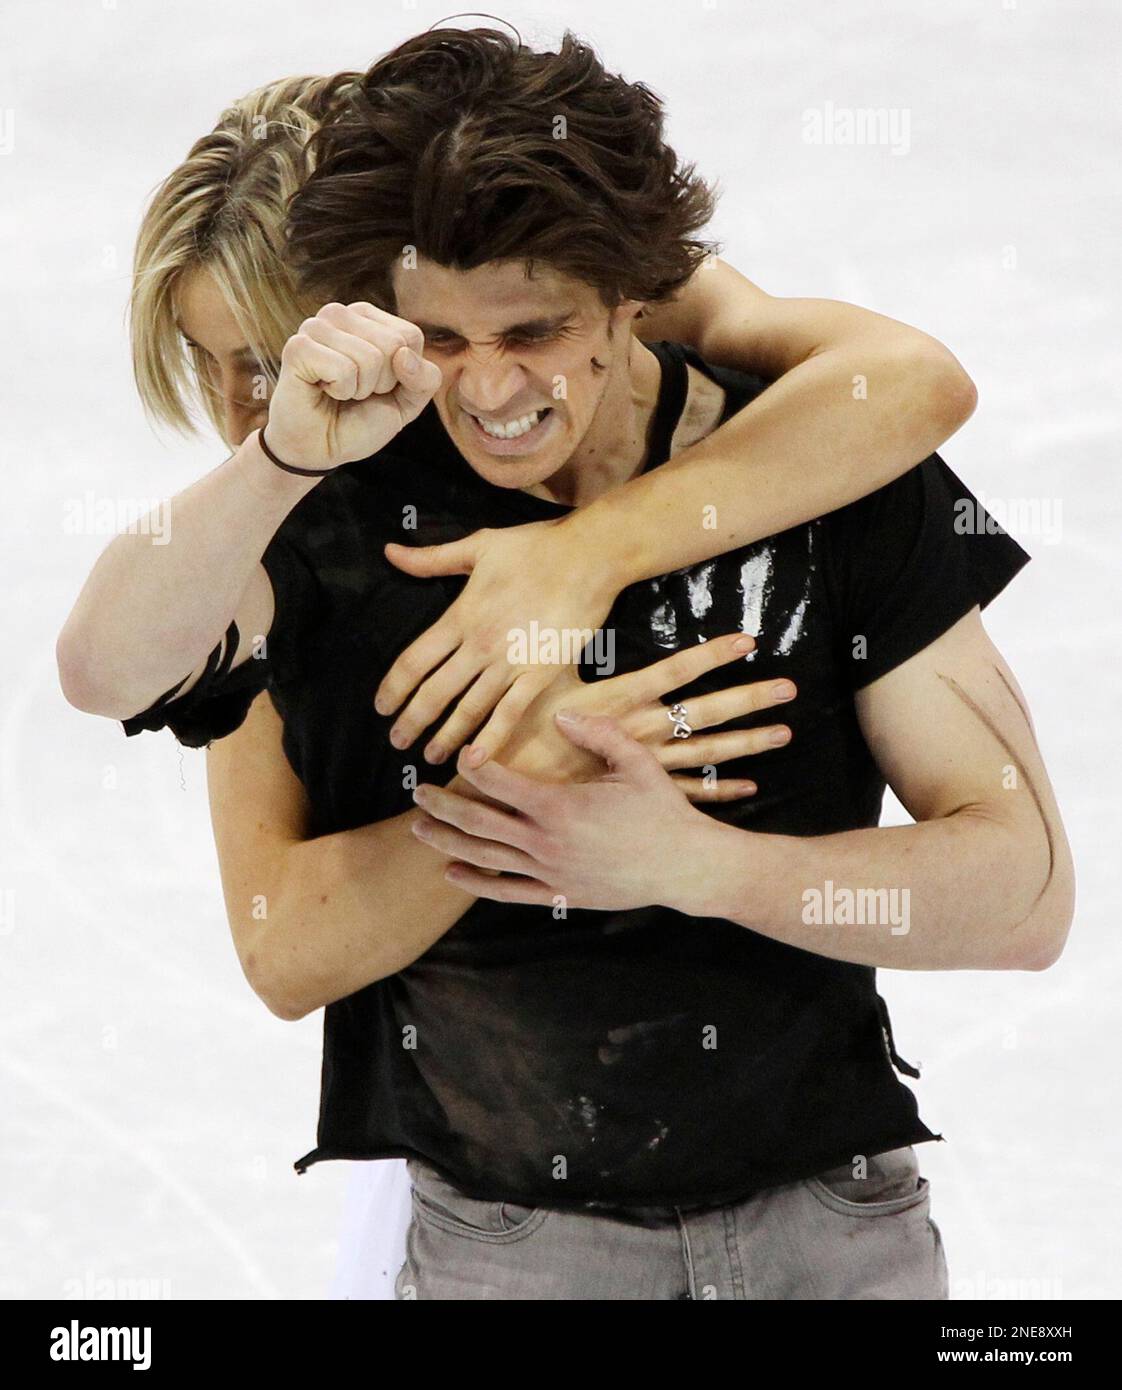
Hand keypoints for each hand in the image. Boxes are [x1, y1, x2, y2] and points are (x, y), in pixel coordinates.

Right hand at [264, 302, 441, 470]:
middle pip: (394, 344)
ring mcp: (315, 327)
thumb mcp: (406, 402)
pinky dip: (341, 391)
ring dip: (360, 389)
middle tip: (354, 392)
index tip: (375, 386)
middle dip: (381, 382)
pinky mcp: (298, 347)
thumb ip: (425, 379)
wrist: (319, 449)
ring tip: (338, 392)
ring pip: (371, 357)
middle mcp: (339, 314)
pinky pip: (344, 370)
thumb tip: (404, 355)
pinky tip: (322, 391)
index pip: (411, 336)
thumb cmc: (359, 419)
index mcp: (366, 317)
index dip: (402, 374)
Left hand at [374, 517, 621, 764]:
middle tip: (397, 742)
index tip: (381, 707)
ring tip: (430, 757)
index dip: (394, 688)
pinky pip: (511, 712)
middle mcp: (480, 645)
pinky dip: (492, 738)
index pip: (415, 661)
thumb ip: (431, 558)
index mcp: (461, 615)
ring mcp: (511, 662)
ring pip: (469, 709)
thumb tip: (389, 553)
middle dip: (412, 721)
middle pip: (435, 692)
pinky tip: (475, 760)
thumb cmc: (535, 546)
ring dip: (446, 736)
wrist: (589, 556)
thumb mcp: (478, 545)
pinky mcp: (542, 673)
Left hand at [411, 712, 725, 913]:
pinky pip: (508, 891)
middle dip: (443, 805)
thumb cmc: (663, 811)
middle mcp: (546, 841)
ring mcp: (549, 871)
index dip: (474, 765)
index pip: (500, 782)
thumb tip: (561, 713)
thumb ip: (596, 733)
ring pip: (485, 857)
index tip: (460, 754)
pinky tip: (453, 873)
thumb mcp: (635, 762)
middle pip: (478, 821)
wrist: (686, 867)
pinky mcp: (559, 895)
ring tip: (419, 830)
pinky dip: (477, 883)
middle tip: (417, 793)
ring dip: (448, 841)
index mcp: (560, 805)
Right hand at [485, 630, 794, 800]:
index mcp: (618, 700)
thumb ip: (564, 656)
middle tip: (789, 688)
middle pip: (706, 712)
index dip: (713, 654)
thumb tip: (571, 615)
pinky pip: (689, 792)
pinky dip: (719, 790)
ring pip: (706, 753)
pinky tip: (749, 787)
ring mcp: (645, 767)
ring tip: (784, 732)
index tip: (749, 640)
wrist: (505, 796)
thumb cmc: (515, 733)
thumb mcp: (539, 685)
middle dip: (748, 698)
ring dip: (746, 743)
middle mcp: (640, 732)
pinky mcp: (640, 794)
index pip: (675, 671)